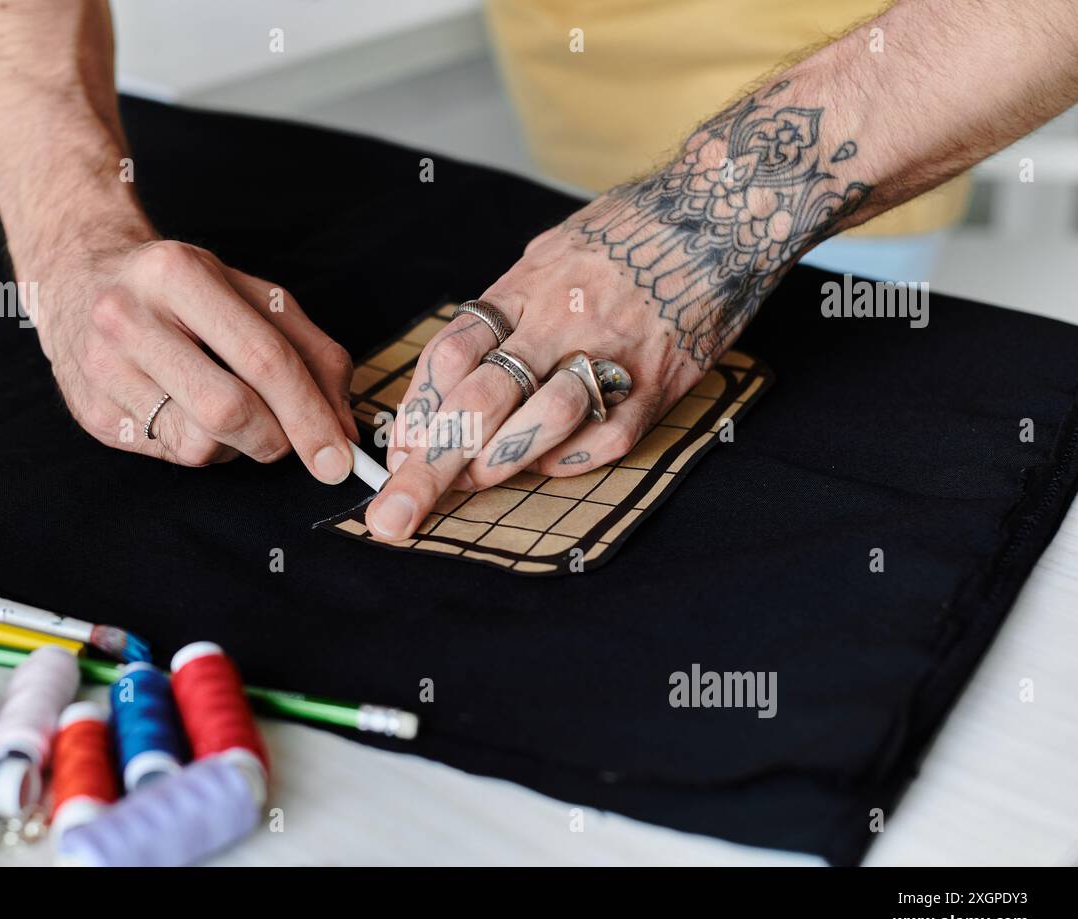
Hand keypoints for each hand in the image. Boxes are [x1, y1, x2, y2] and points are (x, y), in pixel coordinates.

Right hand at [30, 234, 358, 479]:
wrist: (79, 276)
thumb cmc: (181, 289)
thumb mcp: (251, 295)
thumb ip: (311, 353)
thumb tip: (343, 428)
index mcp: (178, 275)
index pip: (262, 358)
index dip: (310, 414)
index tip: (339, 456)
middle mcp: (129, 318)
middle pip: (229, 410)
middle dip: (277, 438)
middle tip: (290, 438)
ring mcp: (103, 369)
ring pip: (199, 444)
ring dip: (238, 444)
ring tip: (231, 408)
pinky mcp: (92, 414)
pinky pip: (171, 455)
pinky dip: (202, 446)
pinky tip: (192, 412)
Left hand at [365, 180, 767, 540]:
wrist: (717, 209)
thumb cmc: (623, 236)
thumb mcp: (546, 254)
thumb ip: (504, 313)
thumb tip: (449, 378)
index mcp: (525, 286)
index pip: (450, 354)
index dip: (416, 411)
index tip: (395, 453)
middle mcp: (561, 319)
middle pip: (479, 399)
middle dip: (428, 466)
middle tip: (397, 513)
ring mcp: (613, 351)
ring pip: (542, 421)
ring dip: (499, 462)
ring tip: (479, 479)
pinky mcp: (659, 381)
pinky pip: (606, 438)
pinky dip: (568, 460)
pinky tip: (549, 461)